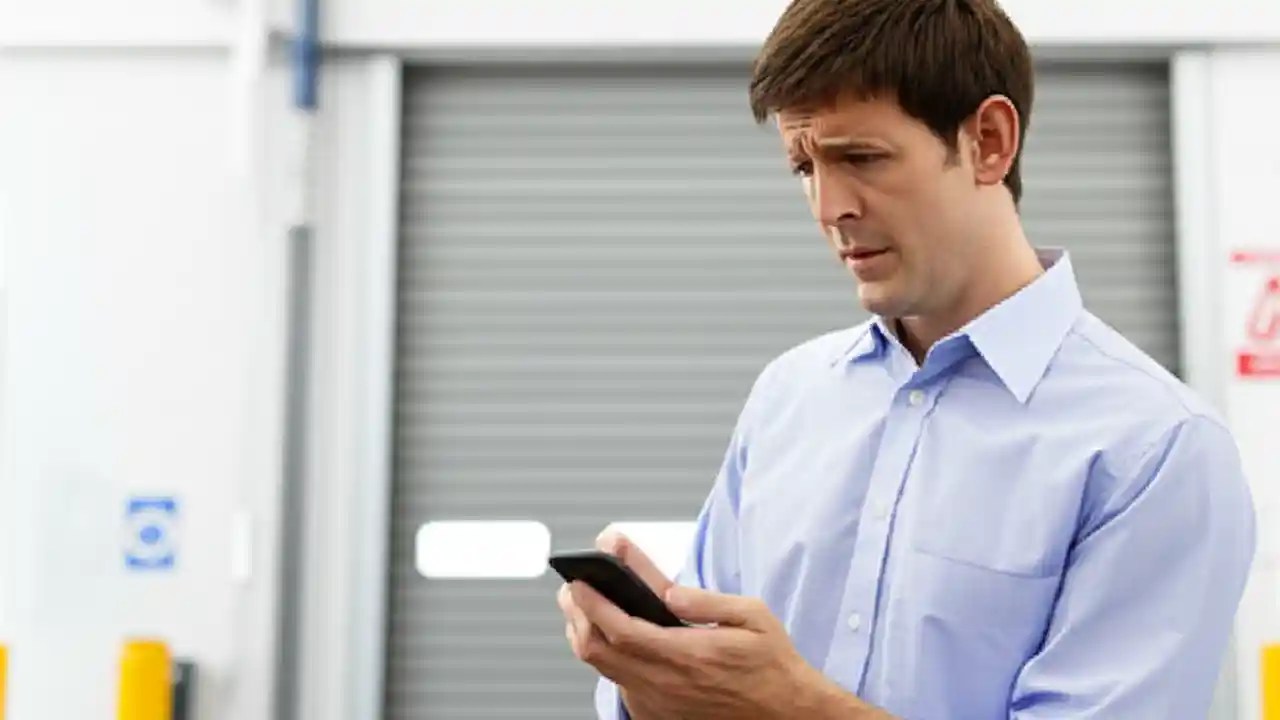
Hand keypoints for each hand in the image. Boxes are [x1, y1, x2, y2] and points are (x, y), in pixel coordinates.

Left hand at [571, 580, 838, 718]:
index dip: (593, 602)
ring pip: (603, 668)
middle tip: (573, 588)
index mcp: (688, 654)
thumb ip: (707, 600)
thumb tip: (668, 590)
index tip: (579, 580)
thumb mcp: (753, 617)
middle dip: (577, 613)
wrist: (785, 714)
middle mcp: (667, 683)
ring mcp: (659, 702)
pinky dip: (606, 658)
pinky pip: (619, 684)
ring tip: (583, 608)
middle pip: (598, 649)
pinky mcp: (658, 714)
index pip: (621, 627)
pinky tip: (610, 639)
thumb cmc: (771, 664)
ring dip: (585, 635)